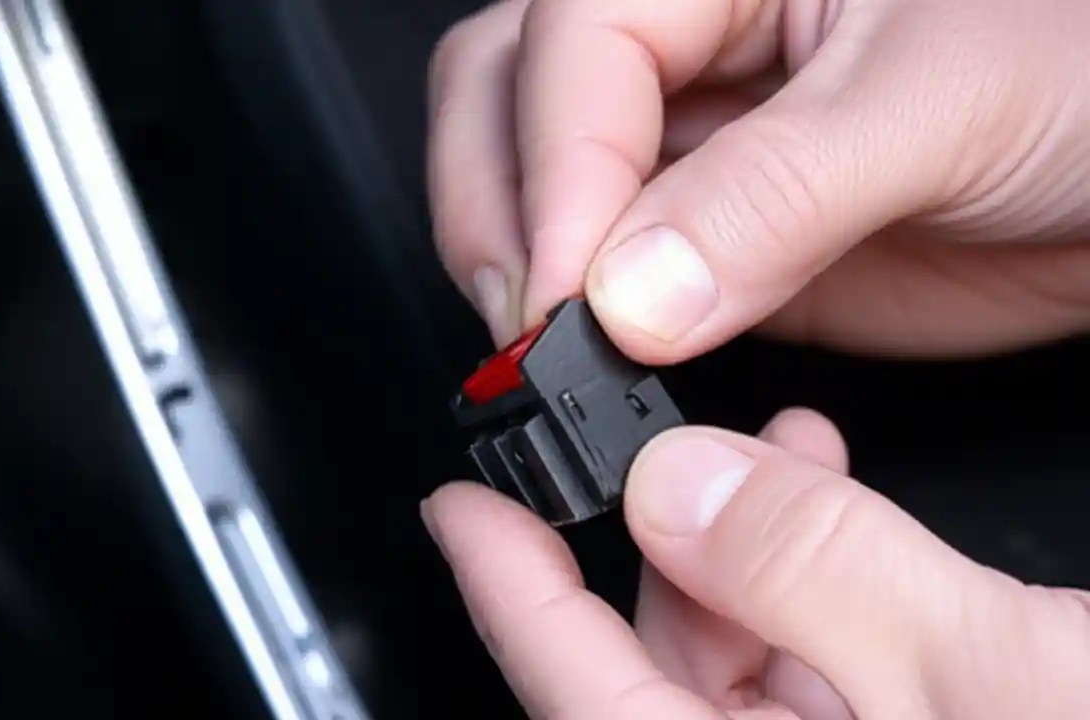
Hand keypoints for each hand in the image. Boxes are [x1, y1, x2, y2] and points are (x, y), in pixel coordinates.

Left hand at [421, 409, 1089, 717]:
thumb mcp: (990, 673)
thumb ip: (819, 571)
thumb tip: (685, 486)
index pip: (574, 690)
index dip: (506, 588)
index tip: (458, 509)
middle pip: (650, 672)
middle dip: (659, 547)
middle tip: (668, 446)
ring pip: (738, 669)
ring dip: (746, 558)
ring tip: (780, 451)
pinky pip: (818, 681)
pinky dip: (816, 597)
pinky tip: (846, 526)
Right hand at [428, 0, 1089, 357]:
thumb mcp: (945, 99)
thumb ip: (777, 195)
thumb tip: (631, 292)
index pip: (575, 42)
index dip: (557, 167)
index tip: (570, 289)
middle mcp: (688, 40)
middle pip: (504, 96)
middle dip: (499, 211)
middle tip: (538, 323)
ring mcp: (690, 146)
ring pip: (529, 185)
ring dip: (521, 270)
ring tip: (560, 352)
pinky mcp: (706, 244)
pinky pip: (604, 280)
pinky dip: (584, 332)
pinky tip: (607, 368)